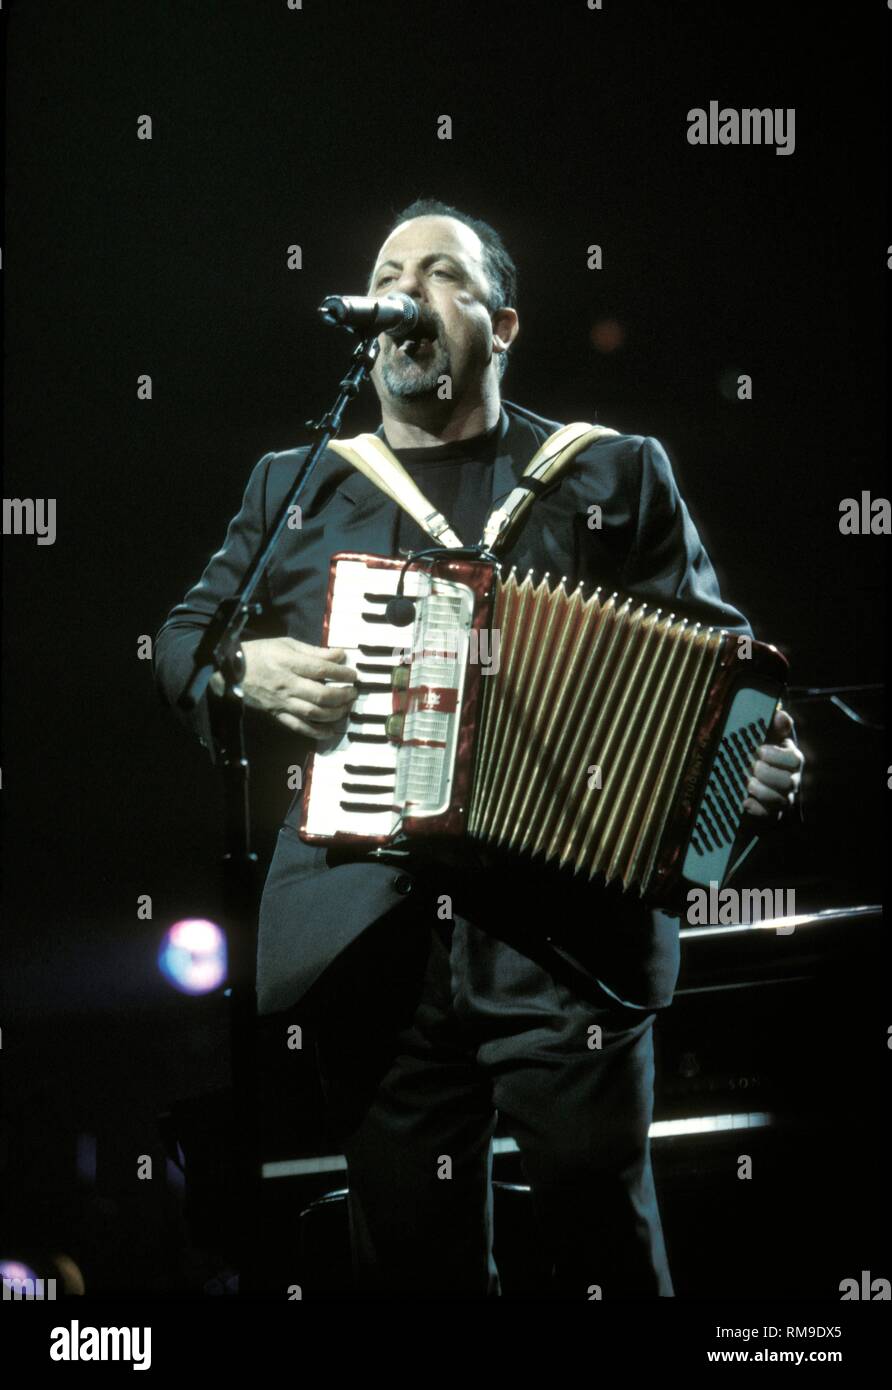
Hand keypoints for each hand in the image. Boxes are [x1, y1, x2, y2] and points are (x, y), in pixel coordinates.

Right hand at [211, 637, 357, 739]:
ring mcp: (282, 702)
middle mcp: (287, 685)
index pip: (321, 670)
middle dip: (342, 695)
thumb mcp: (287, 644)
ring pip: (313, 713)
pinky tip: (331, 731)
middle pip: (321, 695)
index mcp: (289, 663)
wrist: (232, 670)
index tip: (352, 675)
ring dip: (335, 713)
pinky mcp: (277, 714)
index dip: (341, 674)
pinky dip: (317, 732)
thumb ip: (314, 651)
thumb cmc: (260, 653)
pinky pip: (299, 727)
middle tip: (353, 692)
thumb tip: (338, 655)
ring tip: (346, 708)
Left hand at [741, 706, 803, 821]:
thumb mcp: (768, 740)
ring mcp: (784, 800)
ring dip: (761, 790)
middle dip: (768, 774)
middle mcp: (791, 782)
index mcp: (791, 761)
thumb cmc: (762, 759)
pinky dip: (756, 808)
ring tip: (748, 783)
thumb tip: (780, 714)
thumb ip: (774, 728)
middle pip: (788, 782)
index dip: (777, 756)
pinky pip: (768, 816)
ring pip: (779, 799)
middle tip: (752, 767)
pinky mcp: (772, 815)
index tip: (759, 750)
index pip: (794, 760)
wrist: (752, 787)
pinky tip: (745, 801)